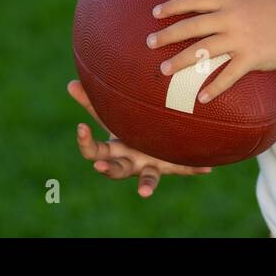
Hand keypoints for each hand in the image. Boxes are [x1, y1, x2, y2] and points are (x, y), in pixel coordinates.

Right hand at [67, 79, 211, 197]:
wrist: (151, 146)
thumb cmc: (127, 129)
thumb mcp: (110, 116)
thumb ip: (91, 102)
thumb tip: (69, 83)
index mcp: (114, 150)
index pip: (93, 151)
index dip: (85, 142)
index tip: (81, 128)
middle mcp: (130, 162)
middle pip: (115, 170)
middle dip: (108, 169)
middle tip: (100, 167)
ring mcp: (150, 165)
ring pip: (147, 177)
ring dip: (145, 184)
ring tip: (144, 192)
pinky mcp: (171, 165)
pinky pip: (181, 169)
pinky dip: (192, 168)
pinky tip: (206, 168)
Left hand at [147, 0, 275, 105]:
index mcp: (231, 0)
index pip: (195, 1)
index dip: (173, 6)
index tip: (155, 13)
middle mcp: (231, 19)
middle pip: (192, 26)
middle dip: (167, 34)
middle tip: (149, 43)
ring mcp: (241, 40)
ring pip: (204, 51)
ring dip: (181, 61)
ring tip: (164, 70)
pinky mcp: (252, 59)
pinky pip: (228, 75)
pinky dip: (214, 87)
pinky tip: (200, 98)